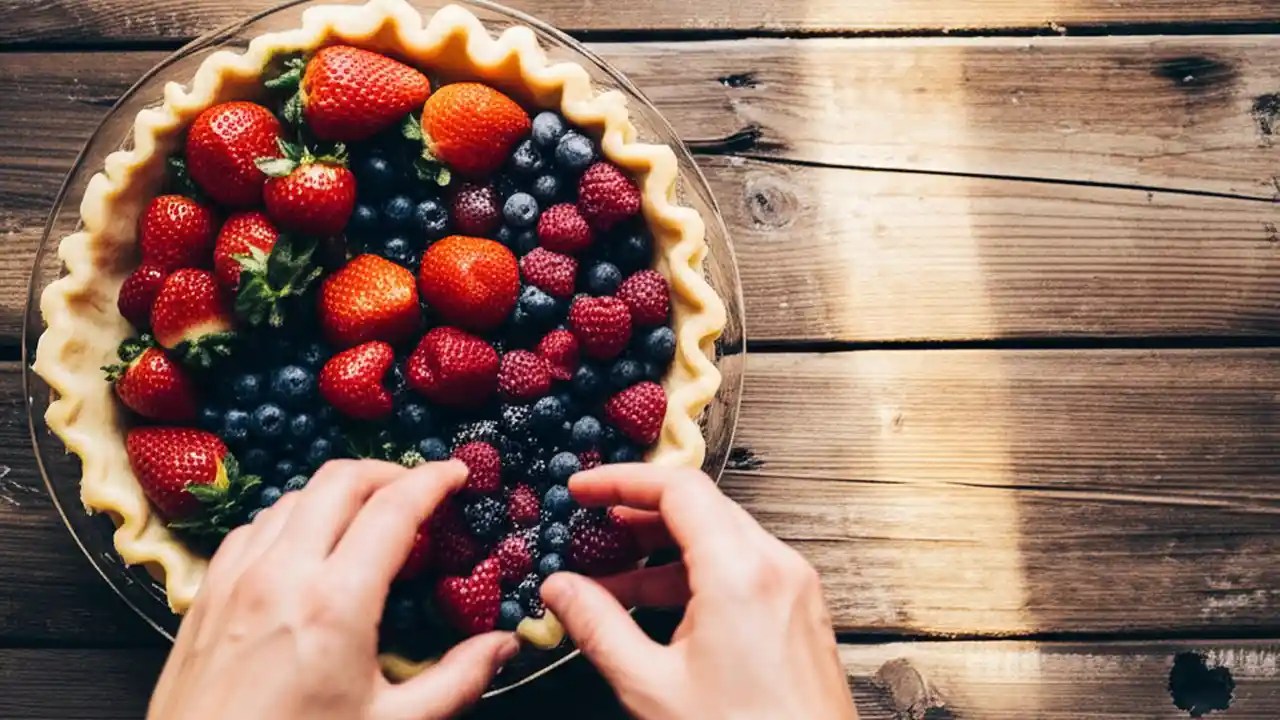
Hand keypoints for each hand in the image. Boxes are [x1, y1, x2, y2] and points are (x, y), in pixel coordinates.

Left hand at [148, 459, 518, 719]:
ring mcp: (237, 579)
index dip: (433, 481)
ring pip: (294, 496)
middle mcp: (282, 574)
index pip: (393, 508)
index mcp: (336, 604)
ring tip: (367, 517)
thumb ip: (455, 681)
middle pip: (340, 480)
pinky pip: (254, 528)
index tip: (457, 474)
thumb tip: (503, 646)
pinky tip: (307, 545)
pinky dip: (290, 519)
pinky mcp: (207, 593)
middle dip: (388, 472)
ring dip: (338, 494)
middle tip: (419, 490)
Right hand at [540, 464, 856, 719]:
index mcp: (741, 572)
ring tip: (610, 578)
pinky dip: (695, 575)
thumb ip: (599, 628)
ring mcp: (794, 588)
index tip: (582, 490)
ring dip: (663, 550)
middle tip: (590, 527)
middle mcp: (776, 567)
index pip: (678, 488)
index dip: (621, 481)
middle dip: (638, 514)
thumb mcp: (652, 686)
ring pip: (721, 539)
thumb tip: (560, 589)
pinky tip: (657, 607)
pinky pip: (742, 570)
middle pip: (701, 507)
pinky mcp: (800, 612)